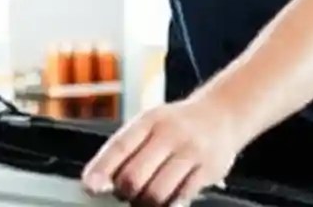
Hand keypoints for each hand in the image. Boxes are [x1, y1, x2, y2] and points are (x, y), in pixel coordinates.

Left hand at [81, 94, 246, 205]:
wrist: (222, 114)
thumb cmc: (176, 126)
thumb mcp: (150, 126)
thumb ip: (124, 150)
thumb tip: (96, 184)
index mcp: (149, 121)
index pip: (119, 146)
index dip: (101, 170)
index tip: (91, 188)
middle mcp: (169, 133)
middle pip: (134, 177)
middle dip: (126, 193)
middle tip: (129, 193)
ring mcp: (191, 150)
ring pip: (156, 192)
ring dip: (147, 203)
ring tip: (149, 197)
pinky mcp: (209, 168)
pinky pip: (182, 196)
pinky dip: (171, 204)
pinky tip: (170, 200)